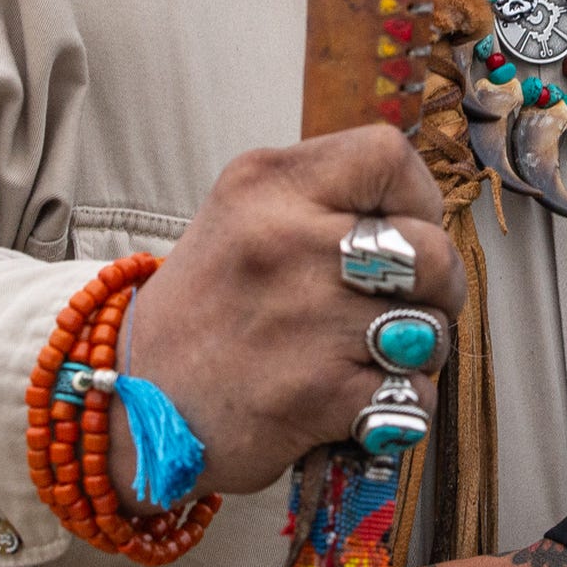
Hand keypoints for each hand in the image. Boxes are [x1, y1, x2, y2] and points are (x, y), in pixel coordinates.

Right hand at [117, 125, 464, 497]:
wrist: (129, 401)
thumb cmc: (206, 309)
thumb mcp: (244, 218)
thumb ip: (323, 203)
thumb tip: (423, 220)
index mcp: (268, 184)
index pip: (390, 157)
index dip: (419, 200)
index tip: (403, 232)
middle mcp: (285, 240)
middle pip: (429, 250)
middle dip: (437, 288)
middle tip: (406, 307)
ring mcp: (303, 317)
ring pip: (428, 330)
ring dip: (417, 354)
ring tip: (374, 357)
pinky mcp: (314, 392)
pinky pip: (412, 396)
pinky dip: (398, 410)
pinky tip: (359, 405)